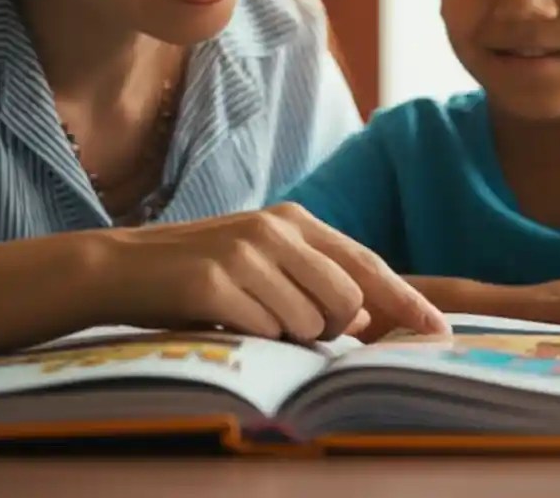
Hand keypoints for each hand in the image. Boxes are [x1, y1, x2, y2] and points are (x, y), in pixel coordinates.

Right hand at [95, 202, 449, 342]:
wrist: (120, 267)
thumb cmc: (199, 272)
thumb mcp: (262, 262)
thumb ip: (315, 280)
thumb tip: (367, 320)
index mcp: (294, 220)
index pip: (368, 265)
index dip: (406, 302)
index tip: (439, 331)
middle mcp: (276, 229)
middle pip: (347, 302)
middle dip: (331, 330)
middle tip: (290, 326)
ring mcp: (245, 252)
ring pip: (310, 322)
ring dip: (287, 336)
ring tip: (248, 317)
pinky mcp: (215, 281)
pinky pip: (265, 332)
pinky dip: (253, 339)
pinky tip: (223, 320)